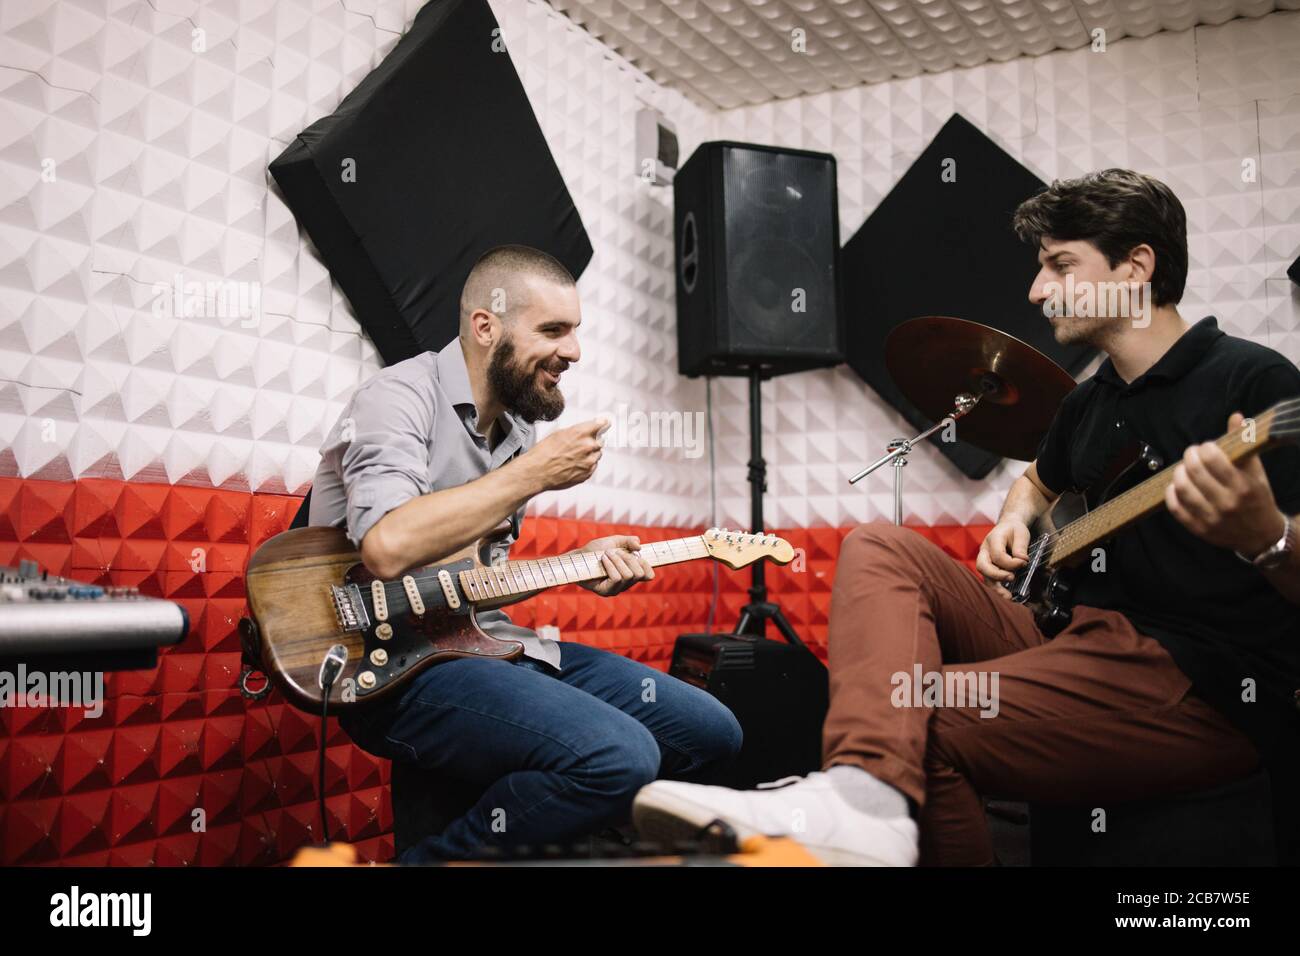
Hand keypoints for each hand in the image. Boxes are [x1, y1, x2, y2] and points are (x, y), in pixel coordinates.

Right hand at [520, 417, 610, 491]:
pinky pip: (592, 466)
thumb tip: (586, 431)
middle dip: (594, 441)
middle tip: (581, 445)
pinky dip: (586, 465)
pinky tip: (573, 465)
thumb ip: (577, 432)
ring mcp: (589, 461)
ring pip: (597, 455)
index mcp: (581, 432)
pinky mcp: (587, 474)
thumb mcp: (559, 434)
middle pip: (600, 441)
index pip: (601, 424)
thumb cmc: (544, 452)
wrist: (537, 472)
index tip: (606, 423)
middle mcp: (588, 446)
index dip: (604, 423)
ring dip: (590, 454)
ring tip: (573, 457)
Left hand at [576, 535, 653, 596]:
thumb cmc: (595, 550)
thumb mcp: (614, 541)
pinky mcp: (606, 592)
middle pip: (639, 573)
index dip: (646, 565)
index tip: (637, 554)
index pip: (648, 575)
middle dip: (628, 558)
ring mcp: (616, 589)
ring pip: (628, 575)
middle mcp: (625, 584)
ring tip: (606, 554)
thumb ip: (628, 541)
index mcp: (631, 573)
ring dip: (617, 560)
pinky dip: (611, 565)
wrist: (578, 557)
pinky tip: (603, 559)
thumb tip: (639, 547)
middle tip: (615, 552)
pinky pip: (616, 578)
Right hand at [977, 518, 1031, 598]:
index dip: (1011, 562)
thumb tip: (1022, 560)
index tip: (1024, 562)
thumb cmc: (1015, 530)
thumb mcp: (1021, 533)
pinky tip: (1007, 595)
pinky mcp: (989, 568)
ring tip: (1009, 597)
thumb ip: (1021, 546)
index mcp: (992, 540)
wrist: (1008, 527)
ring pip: (985, 576)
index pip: (998, 555)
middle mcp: (984, 551)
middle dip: (997, 575)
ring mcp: (984, 560)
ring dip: (996, 587)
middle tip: (1011, 578)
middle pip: (983, 566)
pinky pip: (989, 580)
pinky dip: (997, 589)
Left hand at [1166, 412, 1285, 556]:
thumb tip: (1235, 417)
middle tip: (1192, 454)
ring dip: (1178, 473)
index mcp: (1244, 486)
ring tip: (1183, 469)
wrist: (1261, 534)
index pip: (1213, 460)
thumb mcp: (1256, 471)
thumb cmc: (1257, 497)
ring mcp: (1212, 519)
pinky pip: (1176, 509)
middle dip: (1190, 457)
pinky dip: (1171, 494)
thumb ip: (1244, 444)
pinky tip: (1176, 486)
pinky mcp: (1199, 530)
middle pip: (1195, 472)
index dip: (1205, 448)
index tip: (1206, 447)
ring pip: (1183, 490)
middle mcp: (1227, 503)